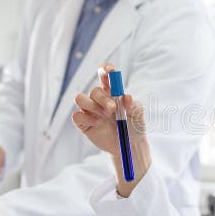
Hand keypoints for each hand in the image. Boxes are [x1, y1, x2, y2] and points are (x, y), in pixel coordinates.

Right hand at [73, 63, 150, 195]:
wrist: (129, 145)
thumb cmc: (134, 126)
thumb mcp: (138, 115)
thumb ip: (133, 105)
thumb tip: (126, 96)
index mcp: (112, 92)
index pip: (105, 76)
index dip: (105, 70)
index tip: (109, 71)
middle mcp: (99, 99)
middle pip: (94, 90)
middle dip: (102, 98)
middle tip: (112, 109)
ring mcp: (90, 110)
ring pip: (80, 98)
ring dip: (92, 106)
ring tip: (105, 117)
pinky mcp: (83, 122)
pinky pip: (76, 115)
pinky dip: (87, 118)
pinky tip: (98, 124)